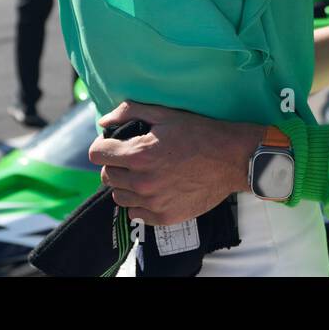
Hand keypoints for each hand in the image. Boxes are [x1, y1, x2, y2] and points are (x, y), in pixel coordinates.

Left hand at [88, 100, 262, 225]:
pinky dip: (140, 203)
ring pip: (119, 196)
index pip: (97, 155)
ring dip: (126, 185)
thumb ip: (129, 113)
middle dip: (116, 164)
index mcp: (139, 154)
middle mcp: (142, 181)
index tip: (113, 145)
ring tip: (145, 174)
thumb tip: (103, 121)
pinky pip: (136, 213)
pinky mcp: (164, 217)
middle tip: (134, 158)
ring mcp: (153, 202)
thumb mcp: (165, 115)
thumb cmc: (199, 134)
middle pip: (107, 176)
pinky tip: (155, 189)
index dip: (103, 146)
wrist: (231, 160)